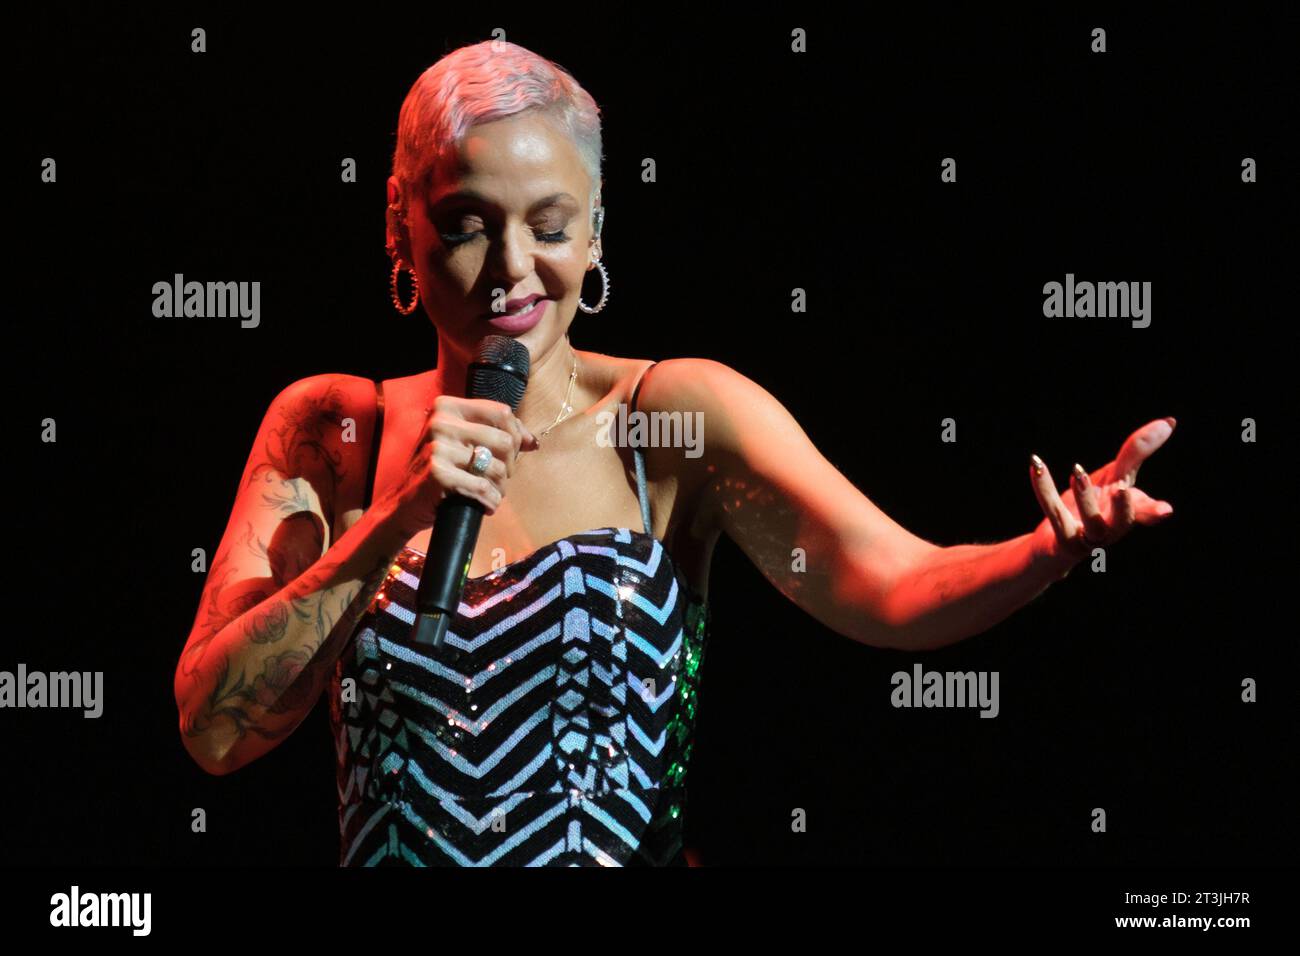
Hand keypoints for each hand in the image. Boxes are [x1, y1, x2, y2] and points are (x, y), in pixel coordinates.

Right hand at [382, 395, 539, 536]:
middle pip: (505, 441)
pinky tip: (485, 506)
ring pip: (497, 468)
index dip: (517, 434)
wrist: (405, 501)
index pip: (502, 413)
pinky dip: (490, 501)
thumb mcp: (463, 444)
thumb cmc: (441, 470)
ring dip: (500, 488)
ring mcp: (437, 447)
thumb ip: (496, 435)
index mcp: (448, 407)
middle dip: (510, 465)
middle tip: (500, 478)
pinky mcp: (438, 473)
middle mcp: (441, 422)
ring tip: (490, 494)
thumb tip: (533, 442)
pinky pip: (483, 488)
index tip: (516, 452)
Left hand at [1029, 416, 1176, 564]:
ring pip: (1088, 522)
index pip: (1143, 508)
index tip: (1164, 510)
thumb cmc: (1092, 506)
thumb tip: (1169, 421)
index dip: (1153, 509)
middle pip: (1121, 523)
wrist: (1055, 544)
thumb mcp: (1115, 476)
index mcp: (1127, 513)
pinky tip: (1037, 465)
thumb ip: (1137, 453)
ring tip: (1078, 470)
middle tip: (1122, 491)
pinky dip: (1044, 488)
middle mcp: (1111, 529)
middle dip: (1124, 509)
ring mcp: (1086, 538)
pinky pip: (1052, 512)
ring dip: (1084, 497)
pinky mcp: (1061, 540)